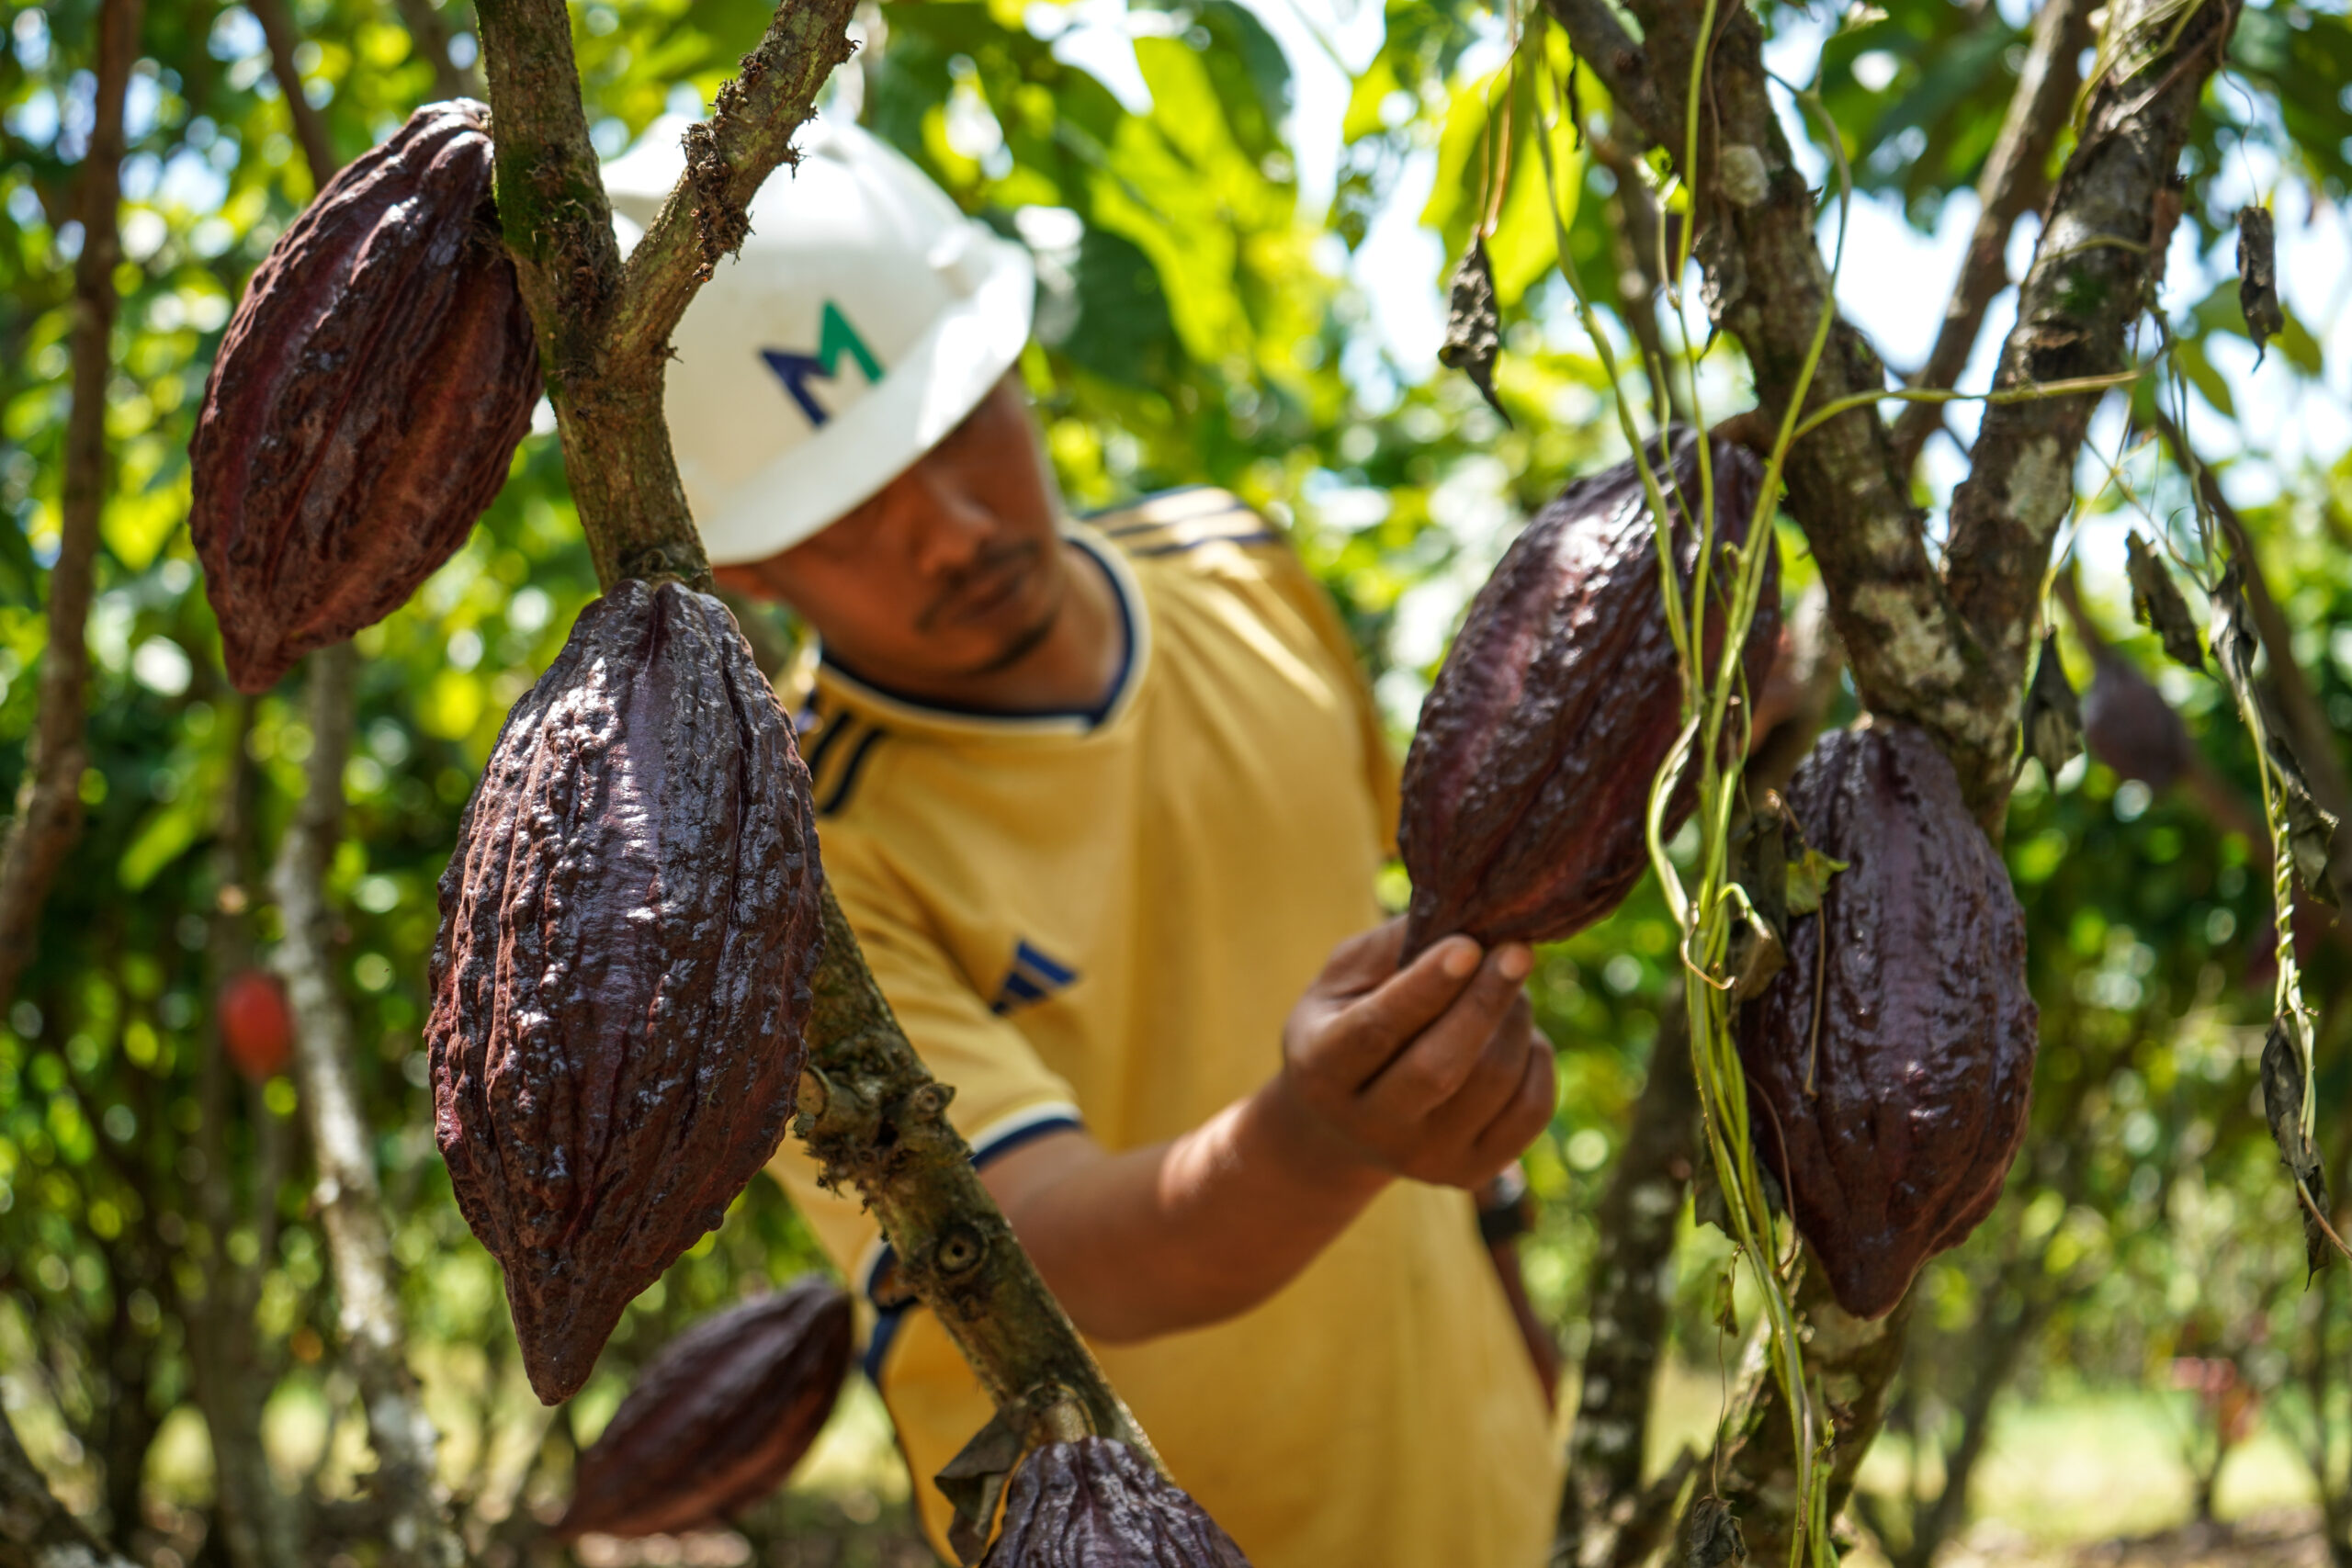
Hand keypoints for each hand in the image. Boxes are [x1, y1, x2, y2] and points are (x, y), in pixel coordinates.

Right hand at [1276, 919, 1554, 1189]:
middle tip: (1518, 948)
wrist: (1342, 1126)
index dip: (1426, 986)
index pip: (1378, 1029)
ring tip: (1509, 984)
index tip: (1468, 944)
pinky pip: (1531, 1111)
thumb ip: (1394, 946)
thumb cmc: (1346, 1024)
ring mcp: (1424, 1160)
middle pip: (1441, 1068)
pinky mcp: (1471, 1173)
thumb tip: (1467, 916)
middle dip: (1486, 1002)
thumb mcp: (1343, 980)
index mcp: (1321, 1071)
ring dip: (1515, 1018)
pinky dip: (1538, 1059)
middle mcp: (1370, 1128)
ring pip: (1494, 1082)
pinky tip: (1519, 1034)